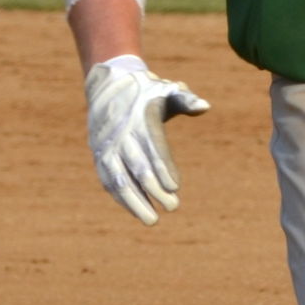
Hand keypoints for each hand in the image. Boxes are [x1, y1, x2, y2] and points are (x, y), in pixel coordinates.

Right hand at [84, 55, 209, 224]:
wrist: (108, 84)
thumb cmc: (147, 91)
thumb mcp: (167, 89)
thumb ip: (186, 99)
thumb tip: (205, 107)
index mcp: (140, 117)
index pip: (152, 146)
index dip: (163, 167)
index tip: (176, 186)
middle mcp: (121, 133)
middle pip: (137, 165)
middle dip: (153, 188)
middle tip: (173, 206)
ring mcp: (107, 145)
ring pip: (118, 178)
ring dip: (134, 201)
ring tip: (152, 220)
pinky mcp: (99, 155)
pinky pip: (108, 179)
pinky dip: (121, 198)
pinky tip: (136, 211)